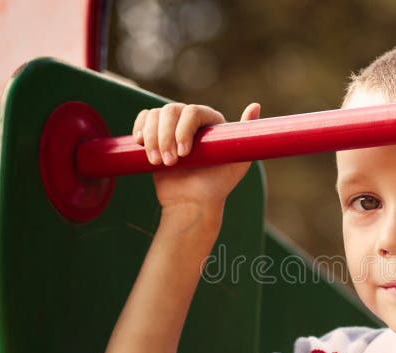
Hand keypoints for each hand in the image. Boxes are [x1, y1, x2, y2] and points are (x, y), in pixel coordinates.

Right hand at [133, 102, 260, 215]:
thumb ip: (247, 136)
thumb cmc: (217, 186)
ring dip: (152, 138)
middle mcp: (192, 120)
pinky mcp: (155, 133)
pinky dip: (140, 130)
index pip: (194, 112)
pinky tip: (140, 144)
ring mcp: (173, 126)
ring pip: (155, 115)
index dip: (184, 130)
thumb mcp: (239, 164)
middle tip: (170, 163)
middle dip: (166, 137)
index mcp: (212, 122)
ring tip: (158, 162)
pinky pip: (144, 119)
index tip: (184, 154)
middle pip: (171, 110)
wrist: (192, 204)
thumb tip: (255, 106)